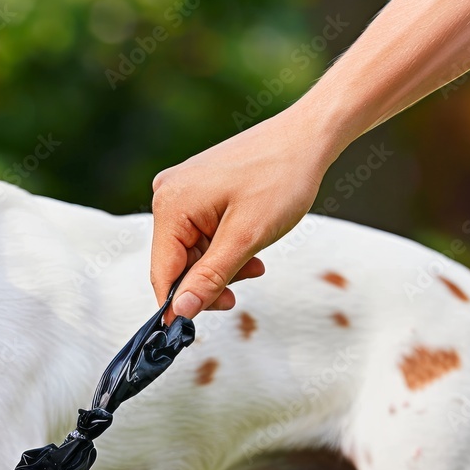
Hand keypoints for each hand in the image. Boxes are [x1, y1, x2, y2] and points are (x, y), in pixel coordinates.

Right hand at [150, 106, 338, 319]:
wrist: (306, 137)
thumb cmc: (280, 180)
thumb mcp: (246, 238)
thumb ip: (209, 278)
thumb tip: (179, 312)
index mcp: (171, 205)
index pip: (162, 272)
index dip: (177, 305)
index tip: (192, 331)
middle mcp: (167, 195)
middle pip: (175, 264)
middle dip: (207, 283)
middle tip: (239, 295)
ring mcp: (181, 191)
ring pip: (191, 253)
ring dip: (220, 268)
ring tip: (256, 267)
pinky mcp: (196, 191)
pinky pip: (201, 234)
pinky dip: (224, 249)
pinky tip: (250, 249)